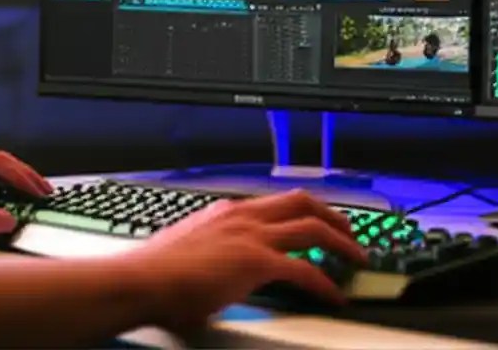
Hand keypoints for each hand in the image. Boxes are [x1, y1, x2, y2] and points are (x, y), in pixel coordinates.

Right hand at [130, 189, 367, 335]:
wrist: (141, 280)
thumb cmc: (155, 273)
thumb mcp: (190, 249)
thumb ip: (210, 252)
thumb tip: (215, 269)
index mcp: (228, 212)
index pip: (276, 203)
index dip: (302, 211)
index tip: (315, 220)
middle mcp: (244, 216)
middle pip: (303, 202)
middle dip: (333, 215)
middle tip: (349, 231)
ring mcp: (253, 236)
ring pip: (313, 229)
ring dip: (341, 242)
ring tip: (357, 257)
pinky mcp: (257, 262)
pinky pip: (306, 270)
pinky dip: (326, 283)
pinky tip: (335, 295)